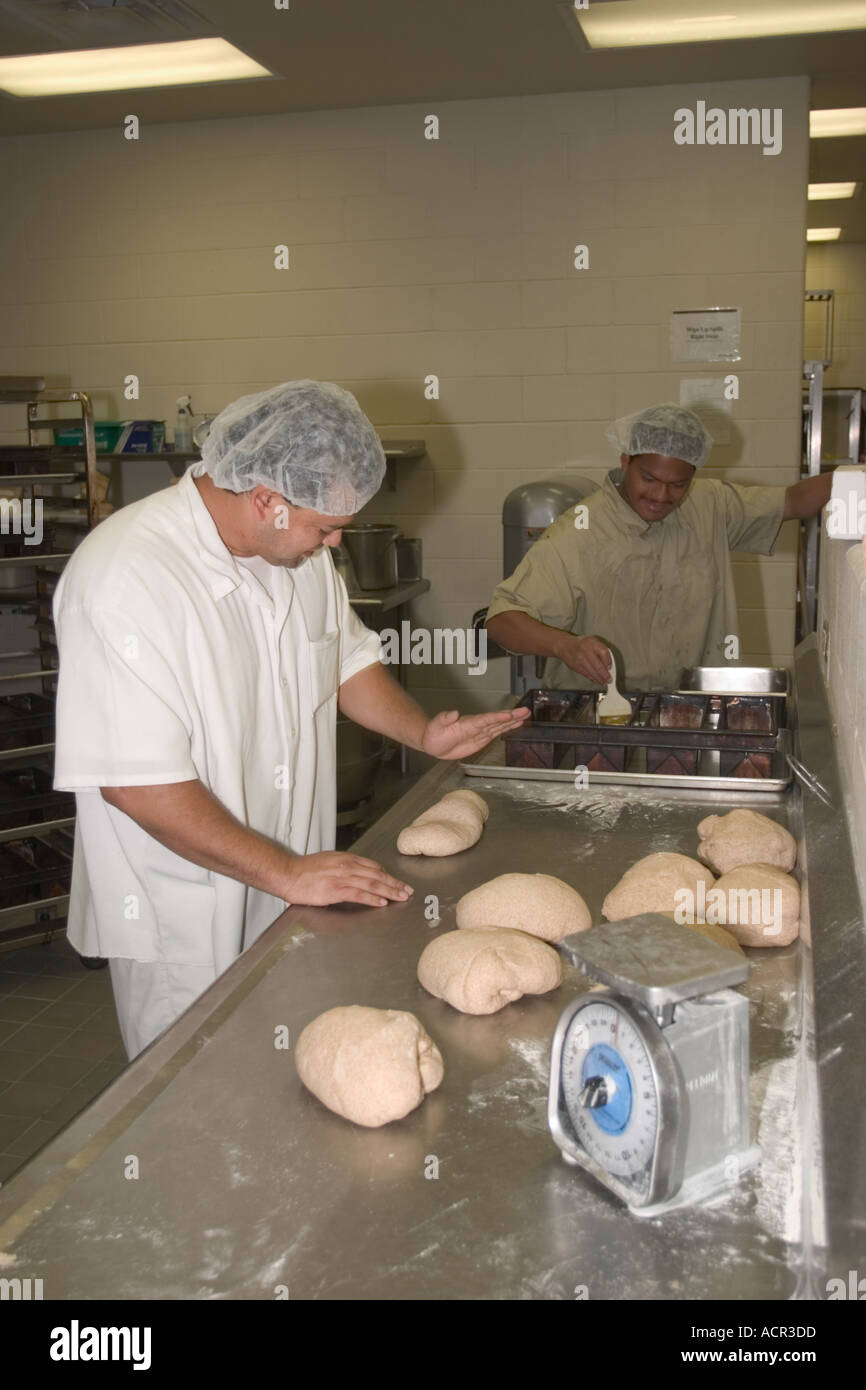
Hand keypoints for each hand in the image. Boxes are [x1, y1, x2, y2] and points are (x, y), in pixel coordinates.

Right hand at [282, 852, 413, 907]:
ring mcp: (342, 877)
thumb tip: (356, 873)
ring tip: (401, 897)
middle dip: (395, 883)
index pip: (373, 866)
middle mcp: (347, 866)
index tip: (397, 881)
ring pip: (372, 884)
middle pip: (377, 875)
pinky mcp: (336, 890)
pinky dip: (373, 898)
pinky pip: (359, 894)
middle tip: (408, 891)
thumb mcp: (328, 861)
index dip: (388, 875)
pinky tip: (382, 902)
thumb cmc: (304, 870)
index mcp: (346, 858)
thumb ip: (344, 866)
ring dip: (390, 891)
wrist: (288, 874)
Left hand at [421, 706, 531, 759]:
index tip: (510, 715)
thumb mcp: (436, 725)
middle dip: (512, 716)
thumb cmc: (434, 733)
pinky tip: (516, 724)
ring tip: (526, 715)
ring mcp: (480, 732)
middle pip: (497, 720)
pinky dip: (508, 728)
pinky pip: (497, 732)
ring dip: (513, 721)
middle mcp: (477, 726)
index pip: (486, 720)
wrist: (433, 741)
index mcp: (468, 723)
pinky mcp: (481, 738)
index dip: (498, 718)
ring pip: (500, 725)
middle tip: (526, 711)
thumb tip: (453, 712)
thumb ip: (444, 718)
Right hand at [559, 635, 612, 685]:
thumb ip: (601, 650)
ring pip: (592, 672)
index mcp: (592, 643)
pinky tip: (597, 681)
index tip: (610, 667)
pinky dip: (593, 679)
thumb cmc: (581, 644)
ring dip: (599, 679)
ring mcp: (580, 660)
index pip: (604, 652)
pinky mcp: (576, 667)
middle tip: (609, 679)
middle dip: (605, 674)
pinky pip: (586, 674)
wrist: (564, 646)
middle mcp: (586, 651)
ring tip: (604, 682)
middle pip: (598, 665)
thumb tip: (608, 664)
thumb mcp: (593, 642)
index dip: (608, 661)